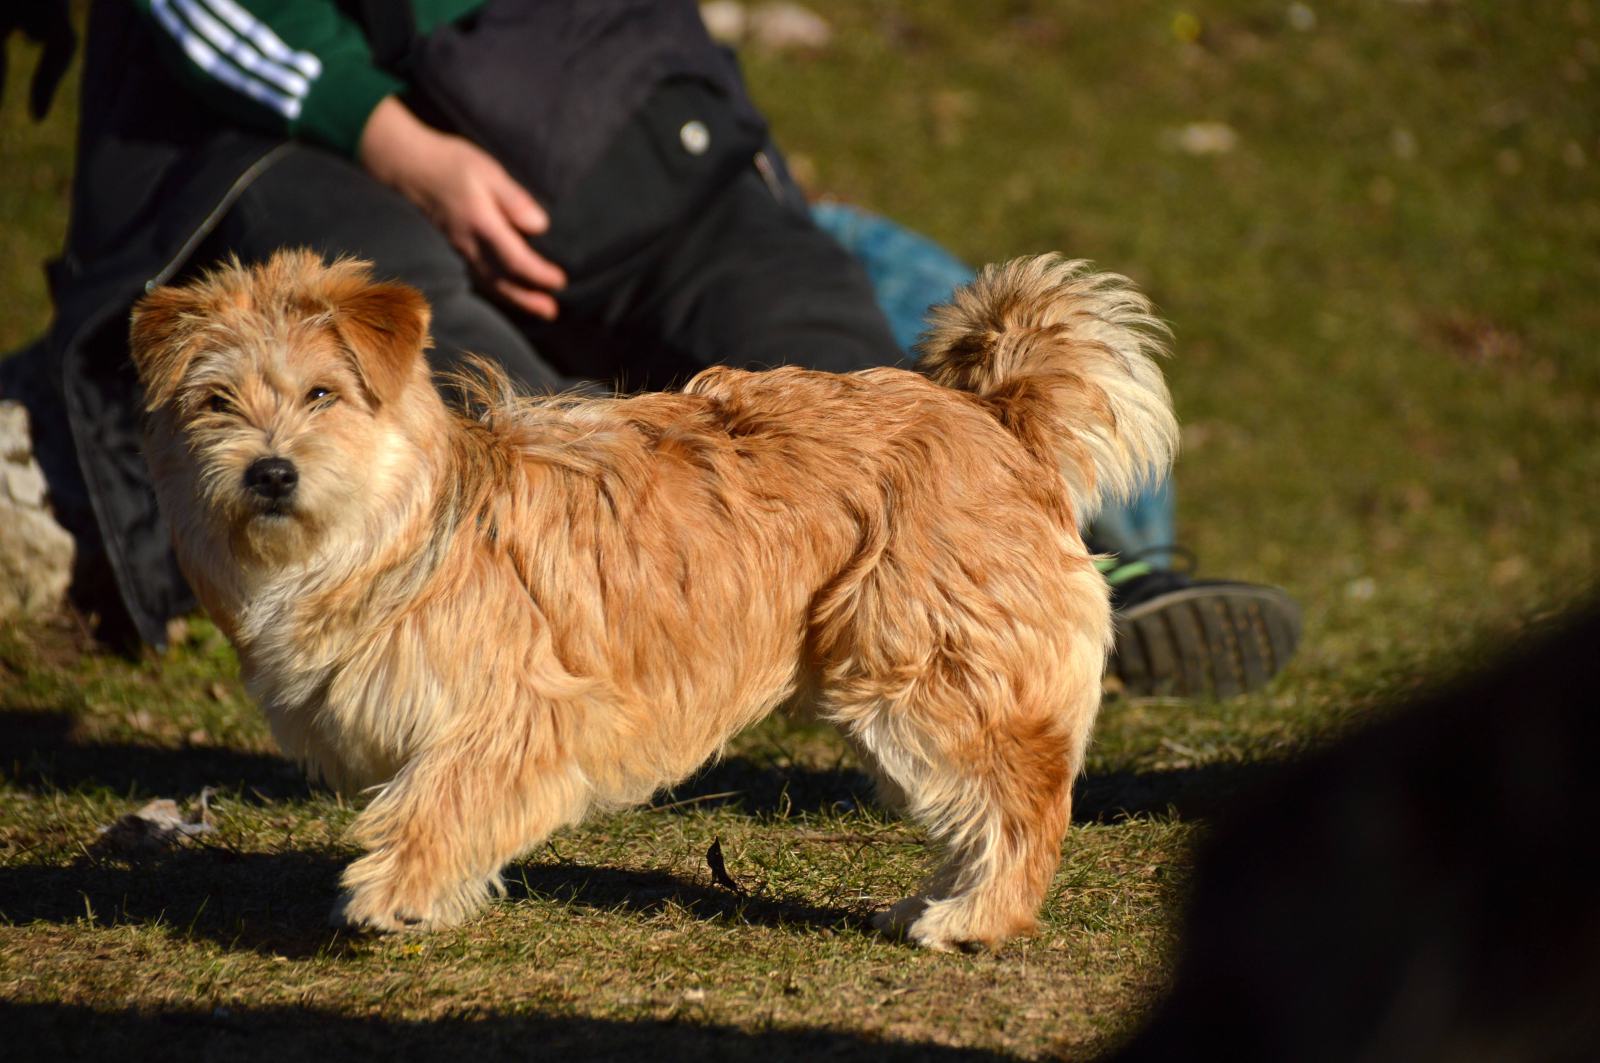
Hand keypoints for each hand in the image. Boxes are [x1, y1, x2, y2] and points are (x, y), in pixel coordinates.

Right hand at [359, 96, 565, 318]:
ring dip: (516, 298)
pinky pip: (480, 275)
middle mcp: (470, 243)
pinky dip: (498, 288)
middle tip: (552, 312)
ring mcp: (460, 247)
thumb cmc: (452, 163)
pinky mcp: (455, 245)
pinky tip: (509, 291)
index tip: (560, 281)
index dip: (539, 275)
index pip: (516, 261)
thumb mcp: (488, 172)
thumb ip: (515, 200)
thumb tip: (540, 226)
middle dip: (528, 299)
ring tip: (539, 309)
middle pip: (503, 281)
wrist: (408, 164)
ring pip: (491, 282)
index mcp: (483, 225)